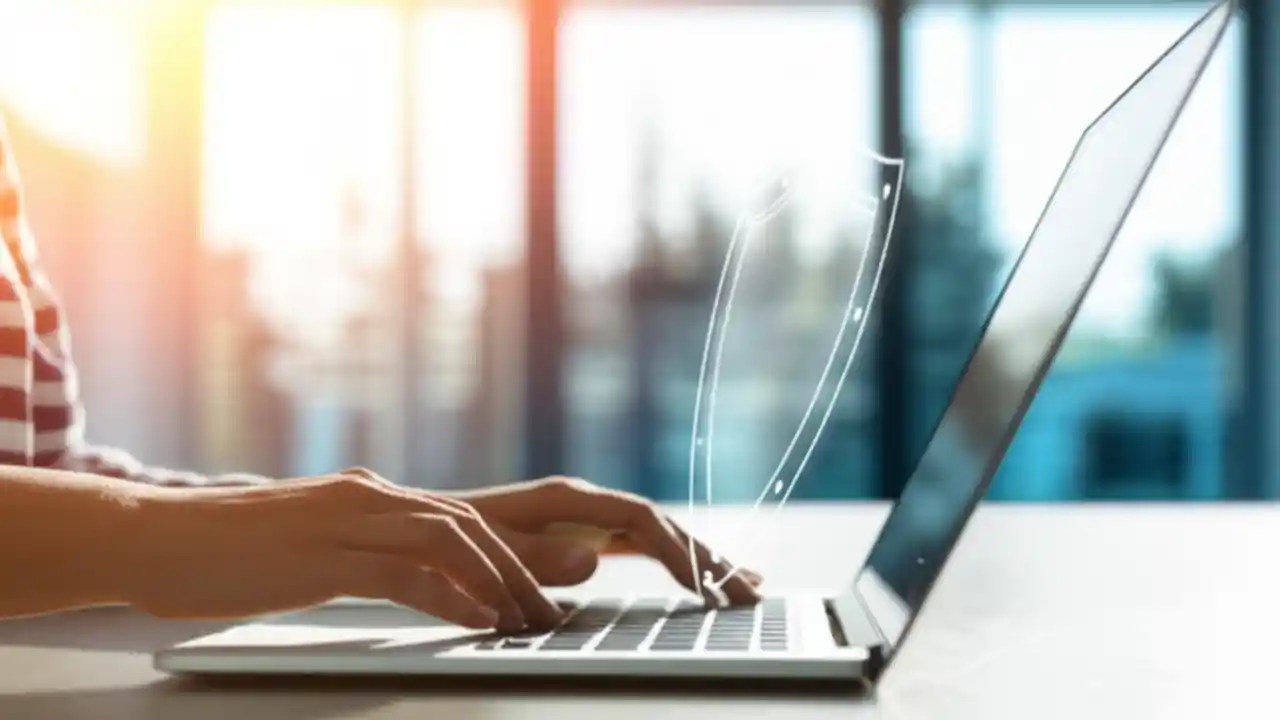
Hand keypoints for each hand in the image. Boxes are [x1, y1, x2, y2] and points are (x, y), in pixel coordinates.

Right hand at [125, 470, 563, 631]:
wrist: (156, 537)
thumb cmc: (227, 550)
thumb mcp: (309, 545)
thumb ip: (360, 550)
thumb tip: (407, 574)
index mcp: (367, 495)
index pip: (459, 515)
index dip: (510, 550)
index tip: (540, 587)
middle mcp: (367, 498)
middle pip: (469, 524)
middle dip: (521, 568)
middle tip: (551, 611)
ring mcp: (345, 524)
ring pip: (448, 541)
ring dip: (497, 582)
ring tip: (524, 621)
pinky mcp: (322, 557)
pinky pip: (403, 575)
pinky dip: (449, 598)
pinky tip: (474, 622)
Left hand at [451, 476, 763, 605]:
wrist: (416, 523)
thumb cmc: (446, 539)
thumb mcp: (485, 549)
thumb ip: (534, 557)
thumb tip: (591, 561)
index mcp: (566, 499)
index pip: (641, 520)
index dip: (678, 551)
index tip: (706, 585)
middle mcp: (582, 503)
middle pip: (660, 525)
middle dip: (707, 558)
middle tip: (751, 592)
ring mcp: (584, 518)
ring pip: (656, 535)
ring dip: (700, 559)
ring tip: (744, 585)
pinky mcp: (579, 534)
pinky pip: (639, 546)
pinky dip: (673, 561)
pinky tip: (695, 578)